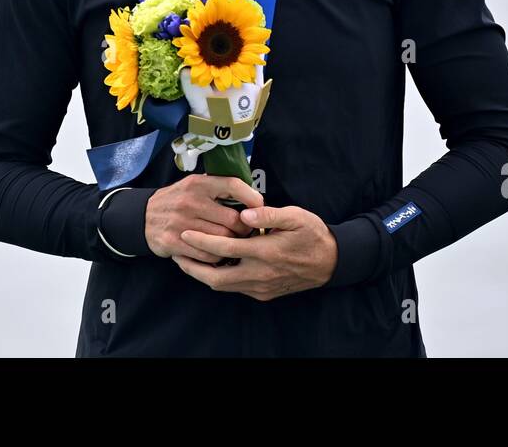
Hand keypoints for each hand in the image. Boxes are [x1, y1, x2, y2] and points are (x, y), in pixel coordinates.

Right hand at [145, 174, 263, 263]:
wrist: (144, 216)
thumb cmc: (178, 200)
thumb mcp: (195, 185)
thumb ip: (219, 187)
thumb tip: (253, 196)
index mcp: (199, 183)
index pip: (234, 186)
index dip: (252, 198)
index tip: (260, 207)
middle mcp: (191, 201)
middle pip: (233, 220)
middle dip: (245, 228)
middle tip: (247, 232)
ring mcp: (182, 223)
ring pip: (223, 240)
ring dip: (233, 245)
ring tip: (235, 244)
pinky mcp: (174, 242)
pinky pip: (208, 256)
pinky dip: (218, 257)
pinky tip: (218, 254)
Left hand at [172, 205, 337, 300]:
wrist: (331, 262)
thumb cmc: (312, 234)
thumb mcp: (295, 216)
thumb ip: (267, 215)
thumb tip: (243, 214)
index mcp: (265, 252)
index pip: (224, 248)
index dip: (201, 241)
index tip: (184, 233)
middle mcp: (260, 274)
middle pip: (215, 277)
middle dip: (192, 267)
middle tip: (176, 253)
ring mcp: (261, 287)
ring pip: (223, 286)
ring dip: (203, 274)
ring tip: (188, 259)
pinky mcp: (263, 294)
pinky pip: (235, 288)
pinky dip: (219, 278)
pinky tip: (214, 265)